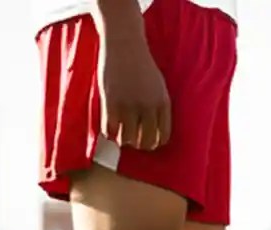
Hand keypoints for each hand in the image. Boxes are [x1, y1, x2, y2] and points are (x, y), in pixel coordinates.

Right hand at [98, 34, 171, 149]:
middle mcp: (148, 107)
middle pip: (146, 142)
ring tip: (119, 134)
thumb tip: (155, 130)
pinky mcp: (111, 101)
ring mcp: (129, 105)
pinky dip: (108, 132)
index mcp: (163, 104)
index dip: (155, 142)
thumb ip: (158, 106)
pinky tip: (108, 128)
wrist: (124, 43)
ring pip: (127, 139)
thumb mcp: (159, 86)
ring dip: (122, 140)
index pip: (163, 136)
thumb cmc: (141, 64)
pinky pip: (109, 129)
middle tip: (132, 140)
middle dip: (139, 144)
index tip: (147, 141)